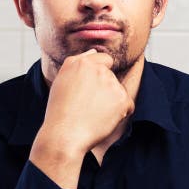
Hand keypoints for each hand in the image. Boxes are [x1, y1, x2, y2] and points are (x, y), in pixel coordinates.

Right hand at [29, 49, 134, 188]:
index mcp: (81, 63)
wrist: (64, 135)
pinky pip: (128, 104)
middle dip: (104, 90)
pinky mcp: (122, 98)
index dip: (98, 76)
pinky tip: (103, 120)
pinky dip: (120, 113)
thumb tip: (94, 53)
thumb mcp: (61, 80)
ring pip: (118, 91)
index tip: (90, 91)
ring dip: (111, 102)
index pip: (103, 60)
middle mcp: (98, 69)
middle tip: (87, 106)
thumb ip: (77, 62)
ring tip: (93, 114)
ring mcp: (111, 83)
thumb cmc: (60, 112)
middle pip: (111, 77)